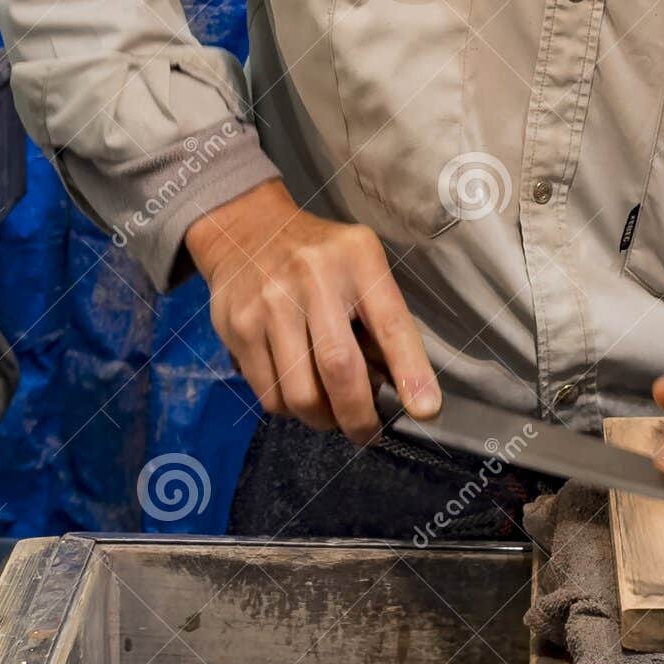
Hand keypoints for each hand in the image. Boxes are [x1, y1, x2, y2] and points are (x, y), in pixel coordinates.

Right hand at [184, 179, 437, 443]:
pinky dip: (291, 408)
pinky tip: (300, 394)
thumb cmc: (320, 255)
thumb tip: (400, 384)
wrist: (246, 229)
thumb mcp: (362, 262)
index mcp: (357, 260)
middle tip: (369, 433)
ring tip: (332, 413)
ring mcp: (269, 304)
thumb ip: (381, 314)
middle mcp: (312, 278)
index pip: (390, 323)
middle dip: (359, 416)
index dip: (410, 371)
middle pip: (339, 368)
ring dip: (323, 418)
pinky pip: (269, 393)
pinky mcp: (238, 327)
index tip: (425, 410)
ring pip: (300, 393)